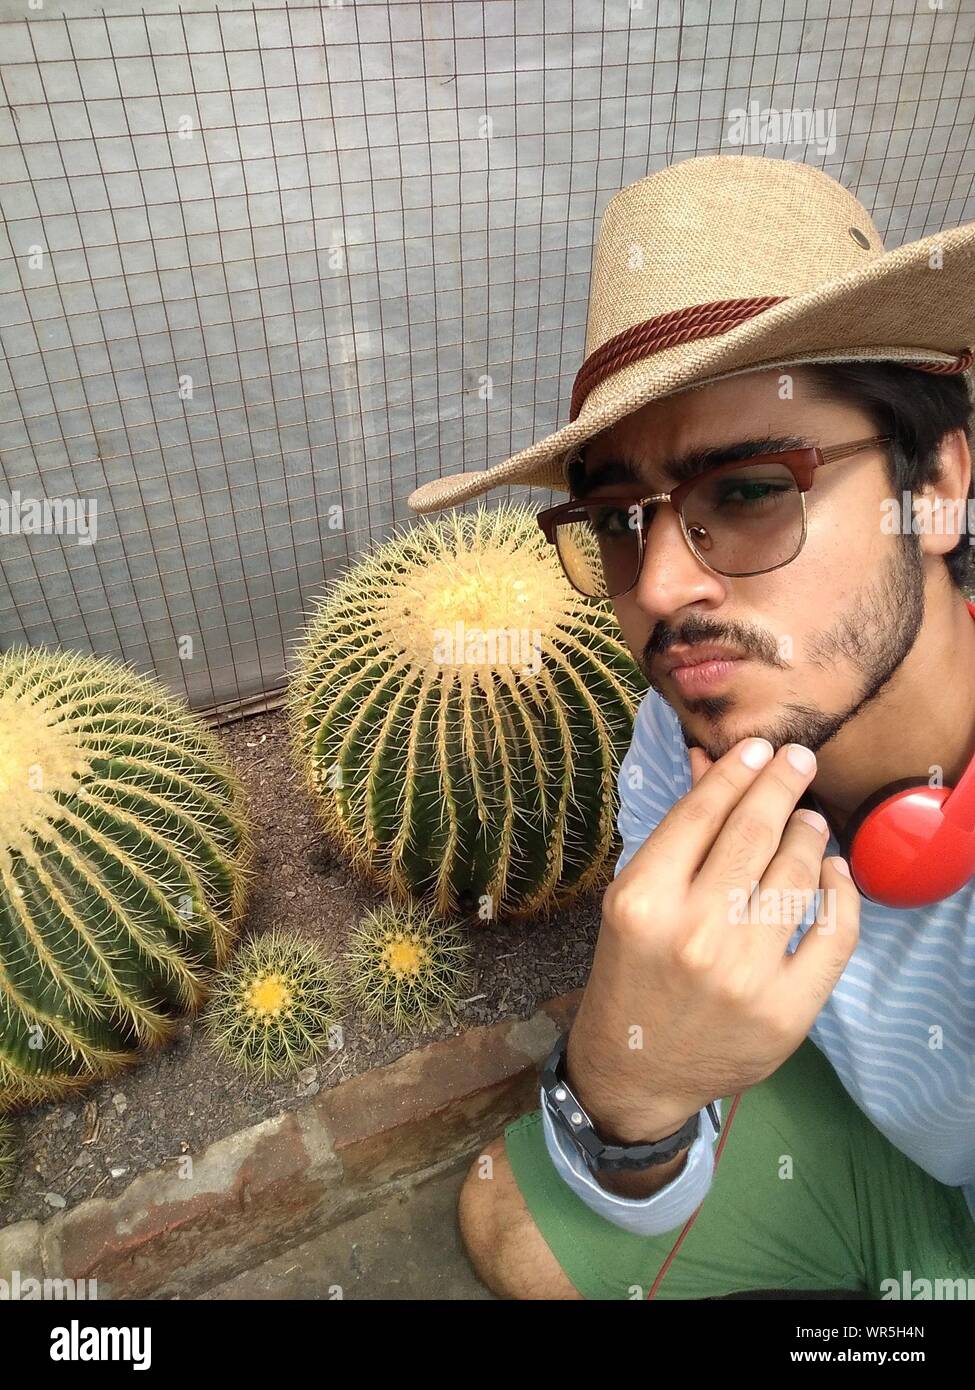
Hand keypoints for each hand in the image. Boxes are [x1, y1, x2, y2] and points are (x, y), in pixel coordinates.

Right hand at [566, 736, 859, 1142]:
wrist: (637, 1068)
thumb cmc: (633, 972)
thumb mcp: (635, 898)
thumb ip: (679, 833)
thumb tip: (713, 759)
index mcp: (641, 900)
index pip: (700, 815)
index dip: (736, 773)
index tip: (759, 748)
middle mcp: (691, 932)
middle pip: (753, 835)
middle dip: (782, 785)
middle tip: (800, 759)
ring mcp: (743, 974)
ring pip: (796, 876)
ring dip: (809, 834)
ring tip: (809, 820)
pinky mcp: (786, 1010)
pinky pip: (833, 932)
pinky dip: (840, 891)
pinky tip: (832, 871)